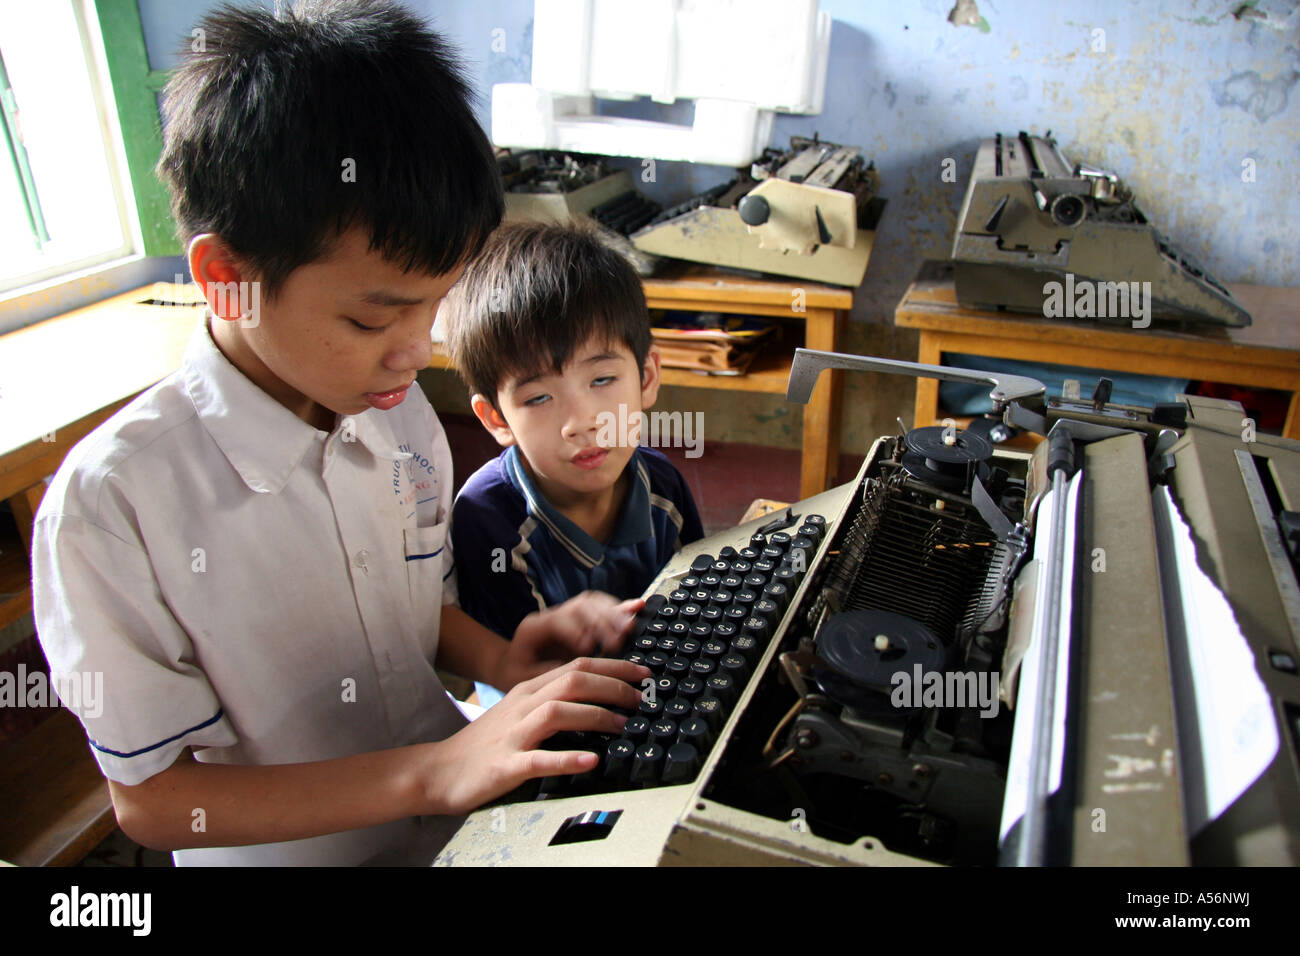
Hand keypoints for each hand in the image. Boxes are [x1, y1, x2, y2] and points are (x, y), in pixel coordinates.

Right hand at [419, 657, 648, 815]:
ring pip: (558, 712)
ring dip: (595, 716)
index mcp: (529, 690)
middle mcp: (523, 705)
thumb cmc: (486, 744)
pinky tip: (590, 761)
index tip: (643, 673)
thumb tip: (598, 698)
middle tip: (641, 698)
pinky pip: (539, 759)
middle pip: (573, 681)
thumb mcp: (521, 711)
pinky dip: (566, 758)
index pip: (578, 666)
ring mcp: (514, 733)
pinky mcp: (505, 764)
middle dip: (613, 686)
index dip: (614, 667)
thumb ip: (554, 701)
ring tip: (622, 726)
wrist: (440, 769)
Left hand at [491, 591, 642, 689]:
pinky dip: (619, 609)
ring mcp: (567, 614)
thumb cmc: (515, 674)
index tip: (588, 648)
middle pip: (579, 608)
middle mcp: (551, 614)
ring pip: (592, 604)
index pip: (557, 621)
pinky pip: (601, 607)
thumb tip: (575, 678)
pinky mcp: (581, 620)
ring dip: (613, 615)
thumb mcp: (523, 679)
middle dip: (601, 622)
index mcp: (533, 627)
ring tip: (630, 628)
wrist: (509, 664)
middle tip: (618, 641)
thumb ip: (546, 675)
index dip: (574, 632)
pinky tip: (636, 608)